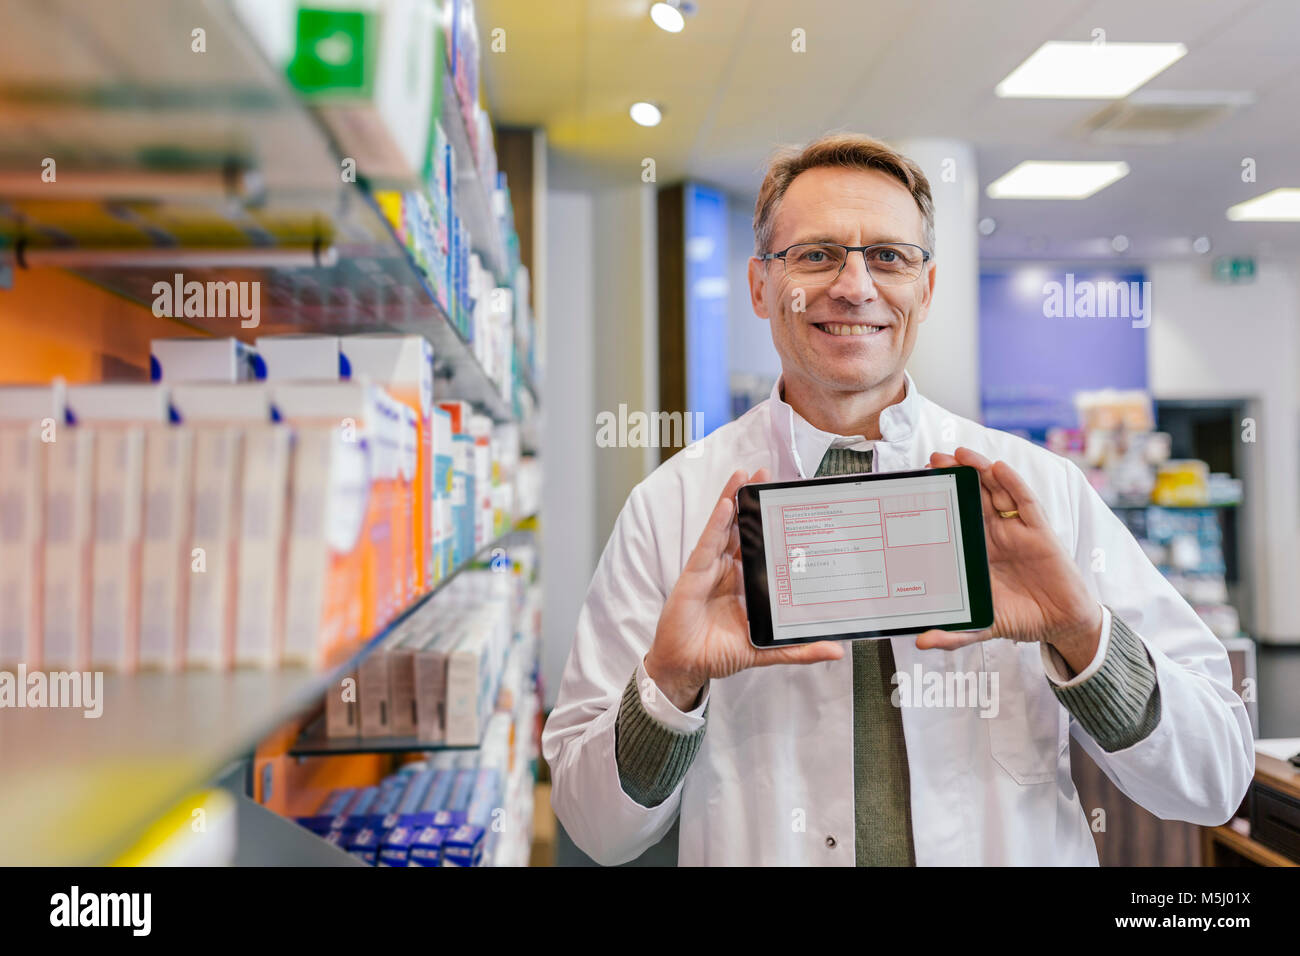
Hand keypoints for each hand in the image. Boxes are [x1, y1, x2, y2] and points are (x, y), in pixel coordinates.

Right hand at [645, 467, 844, 710]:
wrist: (687, 667)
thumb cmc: (719, 654)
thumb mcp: (766, 650)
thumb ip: (798, 649)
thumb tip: (834, 650)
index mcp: (746, 582)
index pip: (760, 545)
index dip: (770, 522)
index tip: (786, 500)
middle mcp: (728, 570)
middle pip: (741, 528)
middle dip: (752, 500)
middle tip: (767, 474)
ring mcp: (710, 569)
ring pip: (724, 528)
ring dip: (733, 499)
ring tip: (745, 475)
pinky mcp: (694, 574)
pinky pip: (707, 544)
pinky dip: (717, 524)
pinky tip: (727, 506)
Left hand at [916, 447, 1101, 670]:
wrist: (1061, 625)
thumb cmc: (1021, 619)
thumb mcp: (982, 627)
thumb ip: (954, 634)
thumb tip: (922, 642)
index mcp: (976, 551)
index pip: (954, 517)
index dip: (940, 500)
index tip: (917, 484)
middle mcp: (994, 535)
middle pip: (972, 497)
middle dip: (955, 476)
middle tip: (933, 459)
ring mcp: (1017, 530)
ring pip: (997, 492)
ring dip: (980, 470)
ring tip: (960, 453)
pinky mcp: (1040, 532)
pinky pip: (1026, 503)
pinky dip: (1013, 483)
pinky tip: (999, 468)